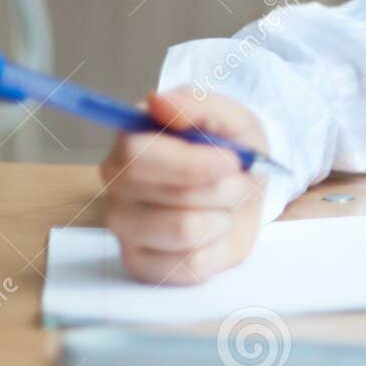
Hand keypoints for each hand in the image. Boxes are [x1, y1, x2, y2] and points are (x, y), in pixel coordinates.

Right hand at [99, 87, 267, 284]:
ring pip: (183, 230)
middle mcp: (118, 185)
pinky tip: (214, 231)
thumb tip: (157, 101)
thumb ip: (197, 103)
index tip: (231, 160)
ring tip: (226, 204)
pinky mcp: (143, 264)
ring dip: (223, 215)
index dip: (191, 162)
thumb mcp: (231, 117)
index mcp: (132, 141)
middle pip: (170, 194)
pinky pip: (190, 264)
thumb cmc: (232, 148)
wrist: (247, 188)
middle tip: (237, 179)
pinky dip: (218, 247)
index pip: (138, 155)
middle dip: (222, 188)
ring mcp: (126, 228)